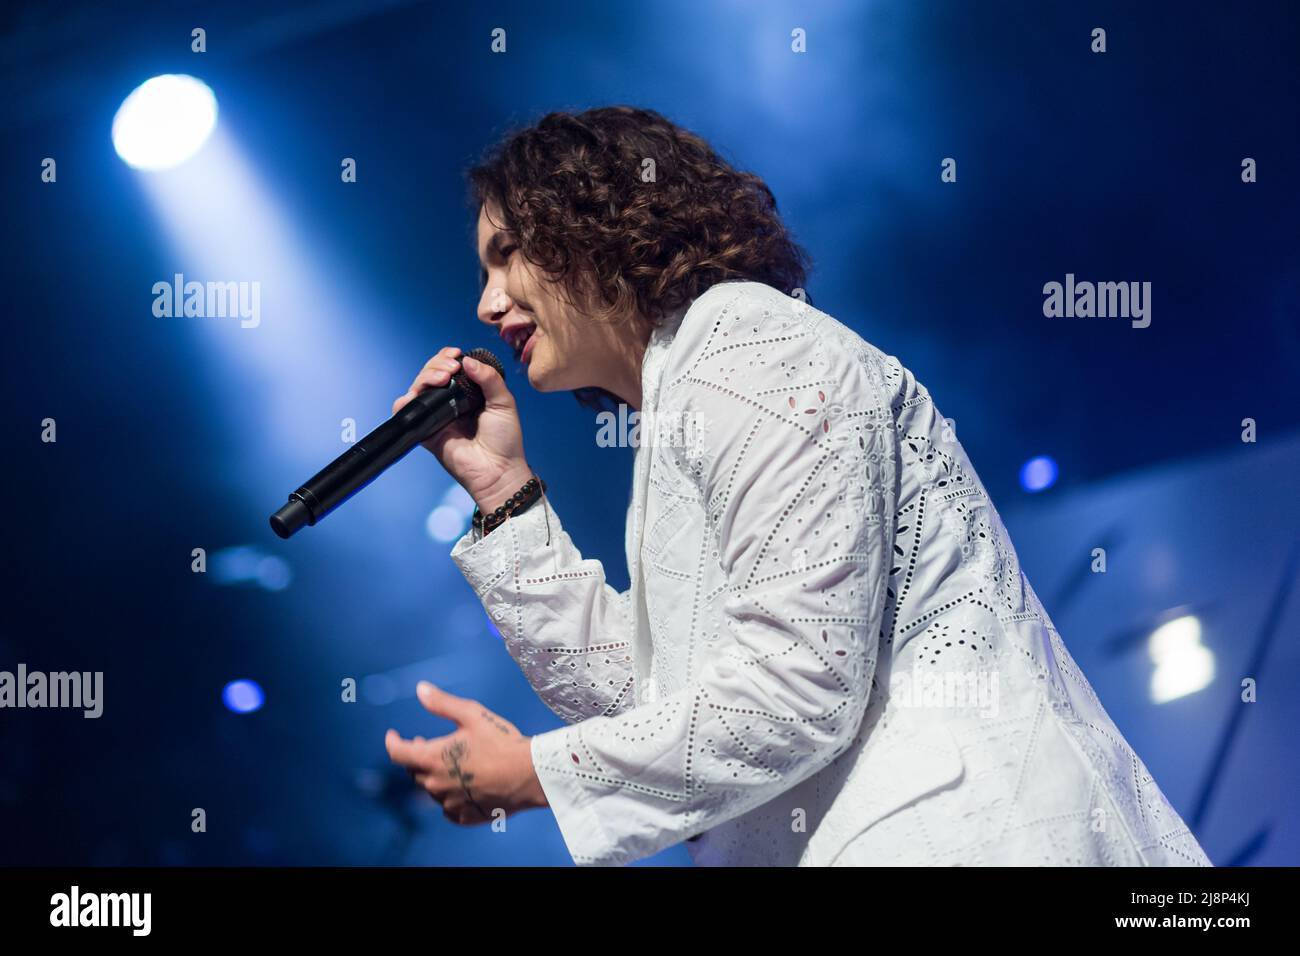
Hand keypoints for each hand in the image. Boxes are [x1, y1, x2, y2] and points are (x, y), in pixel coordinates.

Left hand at [385, 681, 547, 824]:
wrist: (530, 774)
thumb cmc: (502, 741)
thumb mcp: (472, 715)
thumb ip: (442, 704)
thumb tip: (420, 689)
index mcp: (433, 759)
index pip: (397, 753)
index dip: (392, 742)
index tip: (393, 735)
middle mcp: (436, 784)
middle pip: (414, 771)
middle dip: (415, 756)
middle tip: (424, 744)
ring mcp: (450, 803)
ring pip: (431, 790)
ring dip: (434, 776)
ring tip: (448, 764)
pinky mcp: (465, 816)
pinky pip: (448, 808)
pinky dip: (449, 797)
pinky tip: (460, 788)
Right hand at [393, 347, 534, 510]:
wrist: (498, 470)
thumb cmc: (505, 440)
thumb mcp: (504, 402)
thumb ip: (488, 378)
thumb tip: (467, 360)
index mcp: (468, 394)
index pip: (450, 368)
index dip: (448, 358)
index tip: (456, 355)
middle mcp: (450, 402)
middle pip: (431, 374)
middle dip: (437, 364)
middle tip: (452, 368)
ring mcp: (436, 416)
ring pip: (418, 388)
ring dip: (425, 376)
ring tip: (442, 378)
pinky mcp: (425, 431)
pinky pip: (406, 412)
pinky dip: (404, 401)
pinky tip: (416, 394)